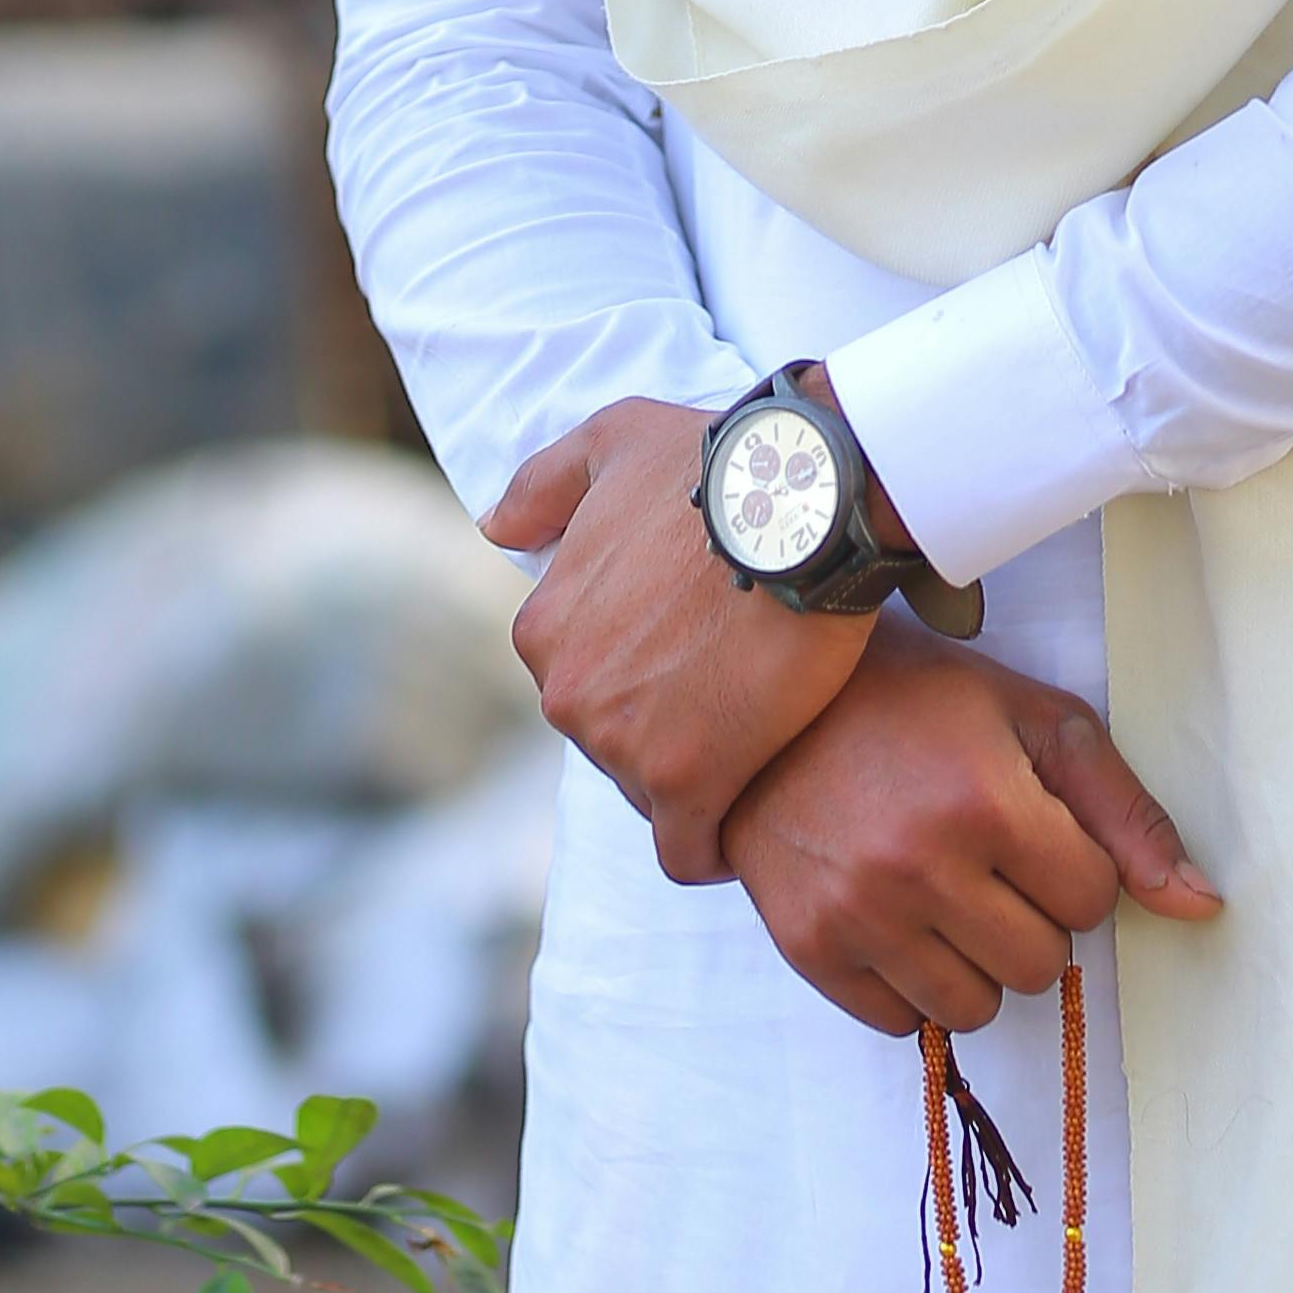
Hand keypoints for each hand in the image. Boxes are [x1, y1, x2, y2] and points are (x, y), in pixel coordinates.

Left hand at [484, 400, 870, 879]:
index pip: (583, 681)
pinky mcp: (685, 783)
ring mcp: (620, 743)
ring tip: (757, 736)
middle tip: (734, 692)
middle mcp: (564, 694)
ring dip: (698, 776)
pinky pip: (687, 851)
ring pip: (653, 792)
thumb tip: (493, 529)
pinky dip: (711, 846)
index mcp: (544, 628)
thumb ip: (543, 484)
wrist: (799, 506)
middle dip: (667, 728)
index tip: (694, 656)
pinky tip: (747, 812)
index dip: (641, 673)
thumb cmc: (713, 464)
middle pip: (615, 742)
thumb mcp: (613, 441)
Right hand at [719, 617, 1223, 1036]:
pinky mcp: (808, 950)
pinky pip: (902, 1025)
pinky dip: (912, 984)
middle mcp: (918, 866)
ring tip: (945, 892)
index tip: (1033, 827)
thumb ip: (1125, 813)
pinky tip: (896, 916)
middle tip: (988, 860)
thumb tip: (1202, 907)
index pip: (1092, 900)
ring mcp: (857, 915)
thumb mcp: (1031, 720)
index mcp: (985, 801)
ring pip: (975, 1008)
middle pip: (1040, 966)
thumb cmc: (915, 701)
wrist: (764, 708)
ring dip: (977, 960)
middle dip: (1032, 917)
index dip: (1075, 864)